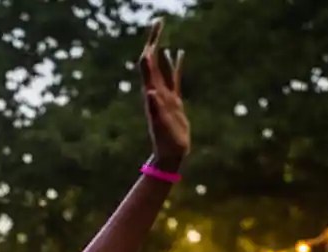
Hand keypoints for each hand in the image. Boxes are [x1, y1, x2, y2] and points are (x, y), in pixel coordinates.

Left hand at [138, 19, 189, 168]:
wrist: (169, 154)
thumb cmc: (165, 142)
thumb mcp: (161, 126)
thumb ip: (156, 109)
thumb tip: (150, 92)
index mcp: (152, 93)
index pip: (147, 63)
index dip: (151, 44)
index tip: (156, 26)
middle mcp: (156, 90)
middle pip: (152, 60)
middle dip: (154, 40)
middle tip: (158, 21)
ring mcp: (165, 94)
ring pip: (162, 67)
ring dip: (161, 50)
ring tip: (162, 34)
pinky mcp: (174, 100)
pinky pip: (175, 77)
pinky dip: (175, 64)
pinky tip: (179, 54)